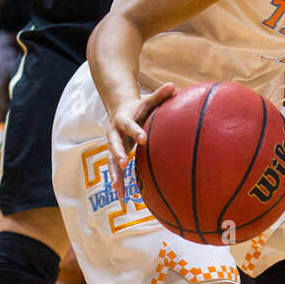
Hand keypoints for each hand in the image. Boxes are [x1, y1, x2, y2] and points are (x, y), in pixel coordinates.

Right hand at [105, 83, 175, 199]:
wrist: (119, 109)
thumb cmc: (139, 107)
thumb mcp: (147, 101)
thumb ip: (159, 95)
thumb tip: (174, 86)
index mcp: (123, 119)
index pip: (129, 125)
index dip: (135, 131)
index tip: (144, 139)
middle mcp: (114, 133)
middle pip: (114, 144)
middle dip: (117, 153)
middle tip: (123, 163)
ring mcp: (112, 145)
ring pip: (110, 160)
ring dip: (114, 174)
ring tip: (118, 189)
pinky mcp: (114, 154)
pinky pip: (114, 169)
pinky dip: (118, 182)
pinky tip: (122, 197)